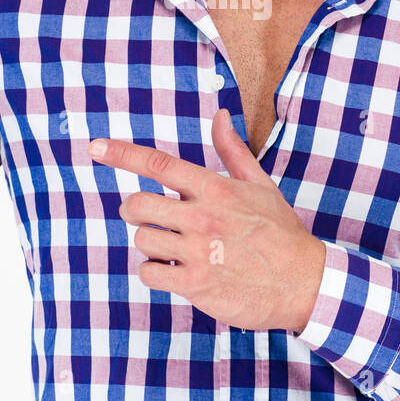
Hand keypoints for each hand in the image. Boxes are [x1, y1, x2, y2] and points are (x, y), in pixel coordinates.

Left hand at [89, 108, 326, 331]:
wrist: (304, 283)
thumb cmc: (280, 232)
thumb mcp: (260, 184)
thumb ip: (233, 151)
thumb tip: (220, 115)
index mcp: (215, 189)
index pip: (159, 164)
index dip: (122, 154)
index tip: (94, 147)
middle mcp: (202, 217)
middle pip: (138, 205)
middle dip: (135, 210)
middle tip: (148, 217)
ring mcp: (197, 252)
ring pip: (141, 240)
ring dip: (151, 245)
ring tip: (174, 249)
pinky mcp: (195, 284)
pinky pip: (149, 274)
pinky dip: (155, 273)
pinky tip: (176, 272)